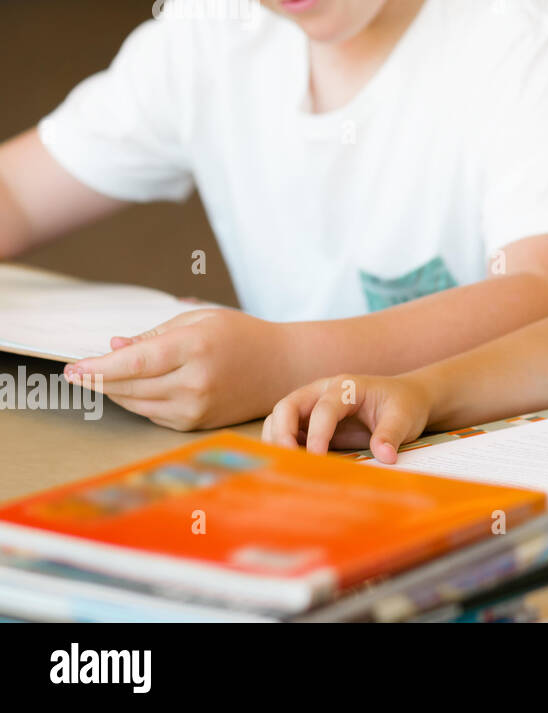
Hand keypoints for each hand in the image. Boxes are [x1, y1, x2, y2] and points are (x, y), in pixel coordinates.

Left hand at [62, 307, 292, 430]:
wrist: (282, 367)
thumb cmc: (241, 336)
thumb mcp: (200, 319)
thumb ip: (155, 335)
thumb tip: (115, 348)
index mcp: (196, 347)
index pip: (135, 363)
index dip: (97, 368)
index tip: (71, 368)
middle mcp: (195, 381)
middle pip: (128, 386)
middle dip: (97, 380)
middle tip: (76, 373)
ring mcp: (196, 406)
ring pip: (135, 403)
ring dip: (114, 391)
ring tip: (103, 377)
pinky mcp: (194, 422)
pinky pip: (151, 414)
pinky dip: (137, 401)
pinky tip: (137, 388)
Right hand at [262, 373, 433, 461]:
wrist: (405, 400)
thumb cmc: (403, 405)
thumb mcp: (404, 417)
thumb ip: (391, 435)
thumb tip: (385, 458)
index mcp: (346, 387)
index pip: (324, 408)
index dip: (317, 434)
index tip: (317, 458)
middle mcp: (322, 392)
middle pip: (287, 406)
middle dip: (281, 434)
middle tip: (286, 461)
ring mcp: (313, 406)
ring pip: (280, 419)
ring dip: (276, 441)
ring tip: (284, 467)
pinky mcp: (310, 423)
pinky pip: (287, 433)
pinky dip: (282, 448)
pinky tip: (289, 467)